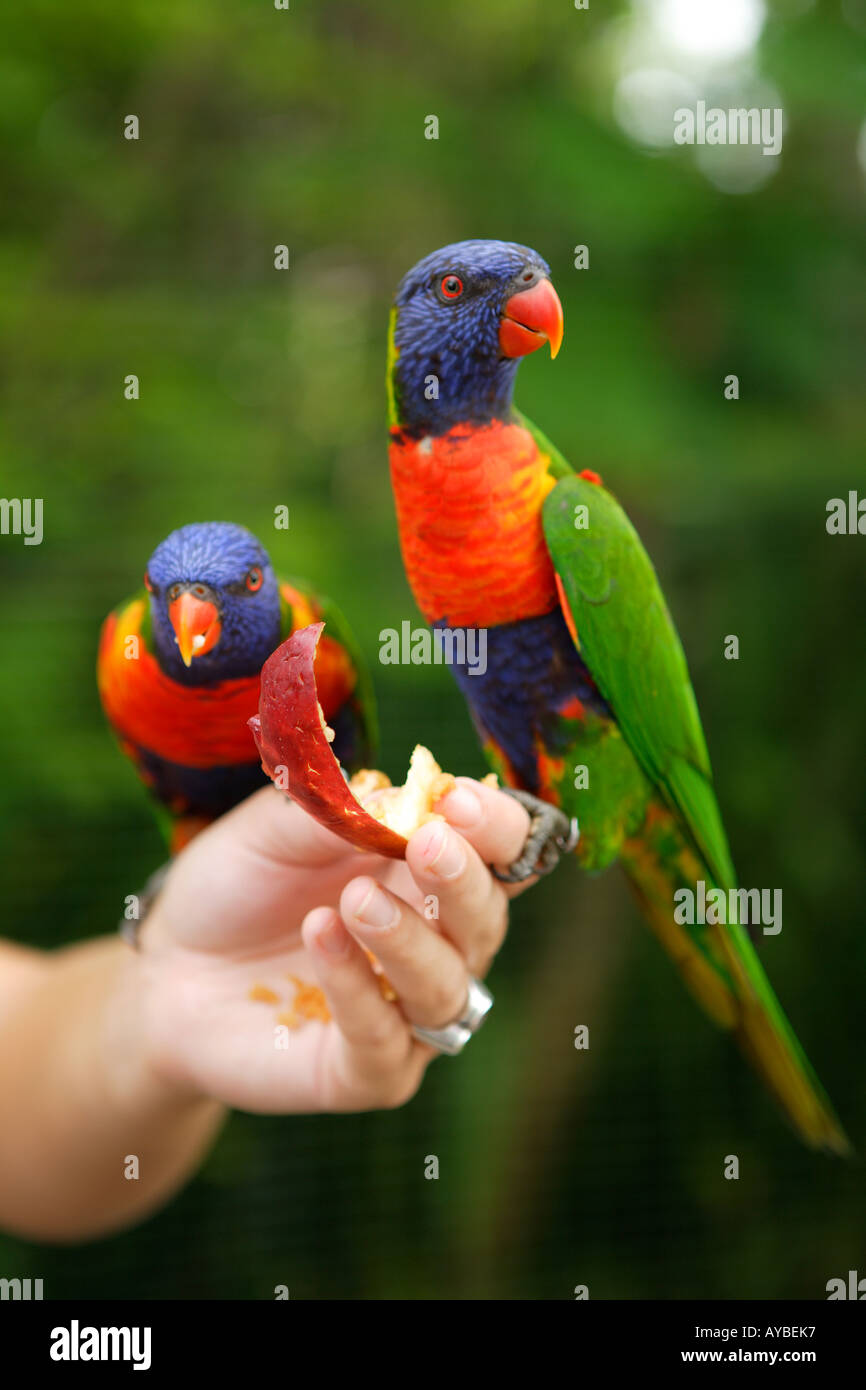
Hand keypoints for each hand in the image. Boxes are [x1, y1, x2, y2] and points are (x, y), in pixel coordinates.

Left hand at [127, 778, 533, 1113]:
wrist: (166, 970)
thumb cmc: (236, 888)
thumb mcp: (272, 830)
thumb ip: (335, 812)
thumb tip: (396, 798)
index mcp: (427, 875)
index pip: (501, 856)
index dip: (497, 829)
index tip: (460, 802)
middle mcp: (436, 946)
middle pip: (487, 919)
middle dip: (463, 881)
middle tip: (428, 844)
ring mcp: (407, 1016)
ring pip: (446, 987)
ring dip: (408, 939)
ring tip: (354, 900)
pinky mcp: (366, 1072)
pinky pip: (384, 1038)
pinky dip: (357, 986)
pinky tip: (320, 936)